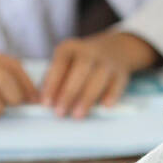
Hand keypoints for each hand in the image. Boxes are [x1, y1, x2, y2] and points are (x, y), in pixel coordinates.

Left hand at [40, 31, 155, 117]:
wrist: (113, 49)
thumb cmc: (79, 63)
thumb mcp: (64, 64)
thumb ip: (52, 81)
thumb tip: (42, 102)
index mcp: (69, 48)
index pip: (59, 65)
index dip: (52, 85)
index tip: (46, 104)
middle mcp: (89, 51)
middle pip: (80, 70)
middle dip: (69, 93)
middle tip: (60, 113)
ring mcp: (107, 61)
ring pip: (99, 78)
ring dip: (87, 97)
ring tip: (78, 115)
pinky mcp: (121, 72)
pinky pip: (117, 83)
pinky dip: (112, 95)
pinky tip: (105, 106)